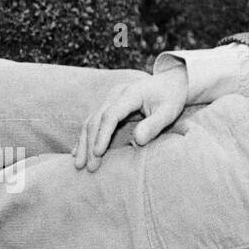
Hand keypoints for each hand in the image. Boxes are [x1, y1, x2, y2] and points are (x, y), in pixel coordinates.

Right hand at [73, 65, 188, 171]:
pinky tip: (77, 153)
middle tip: (86, 167)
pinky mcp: (109, 107)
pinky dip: (87, 138)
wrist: (170, 82)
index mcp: (130, 94)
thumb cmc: (172, 97)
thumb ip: (154, 124)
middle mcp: (115, 95)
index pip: (111, 115)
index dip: (103, 135)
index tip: (98, 153)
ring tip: (78, 165)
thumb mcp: (170, 110)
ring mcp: (110, 100)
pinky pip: (95, 123)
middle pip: (96, 120)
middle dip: (89, 144)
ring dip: (84, 143)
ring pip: (91, 122)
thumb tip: (137, 141)